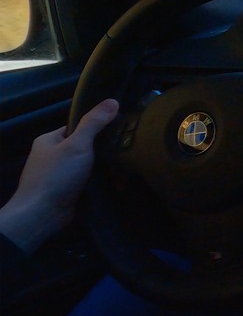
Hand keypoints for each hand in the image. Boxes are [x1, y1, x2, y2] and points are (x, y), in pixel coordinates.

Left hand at [0, 98, 118, 253]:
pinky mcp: (66, 191)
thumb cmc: (57, 175)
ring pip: (87, 165)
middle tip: (125, 149)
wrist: (42, 214)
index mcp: (48, 140)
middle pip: (84, 146)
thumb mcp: (77, 144)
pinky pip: (87, 181)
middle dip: (103, 150)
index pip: (76, 127)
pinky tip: (117, 182)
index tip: (119, 129)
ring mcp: (58, 175)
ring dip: (104, 168)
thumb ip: (94, 123)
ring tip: (127, 165)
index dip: (96, 127)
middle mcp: (51, 156)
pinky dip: (100, 182)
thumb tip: (113, 101)